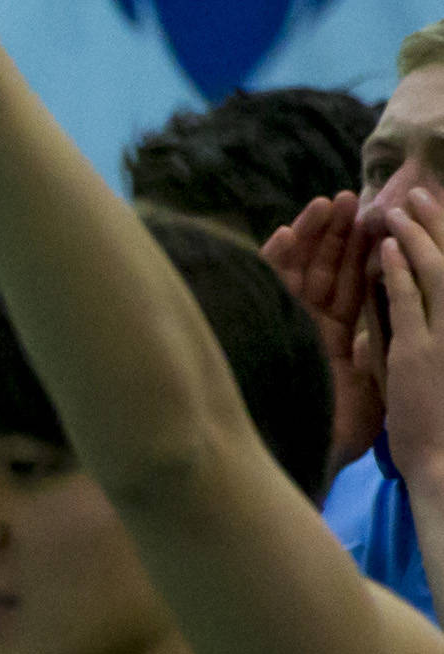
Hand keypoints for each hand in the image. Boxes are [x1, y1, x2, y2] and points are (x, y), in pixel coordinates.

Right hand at [268, 195, 386, 477]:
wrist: (312, 452)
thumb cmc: (348, 427)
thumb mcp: (379, 378)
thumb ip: (381, 347)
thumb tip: (385, 321)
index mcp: (345, 334)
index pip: (356, 283)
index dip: (365, 251)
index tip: (380, 220)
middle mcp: (316, 328)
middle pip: (328, 271)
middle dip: (339, 235)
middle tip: (351, 200)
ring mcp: (289, 328)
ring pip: (300, 274)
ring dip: (312, 239)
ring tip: (327, 204)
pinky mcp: (268, 330)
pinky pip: (269, 292)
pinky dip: (275, 263)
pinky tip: (284, 235)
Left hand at [376, 196, 443, 492]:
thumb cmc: (435, 422)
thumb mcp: (420, 371)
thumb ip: (406, 339)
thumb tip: (388, 312)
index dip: (443, 238)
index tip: (432, 210)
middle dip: (434, 223)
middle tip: (420, 192)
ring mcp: (443, 335)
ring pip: (433, 272)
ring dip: (415, 236)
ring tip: (400, 208)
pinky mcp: (420, 352)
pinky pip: (407, 303)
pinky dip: (398, 272)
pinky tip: (387, 248)